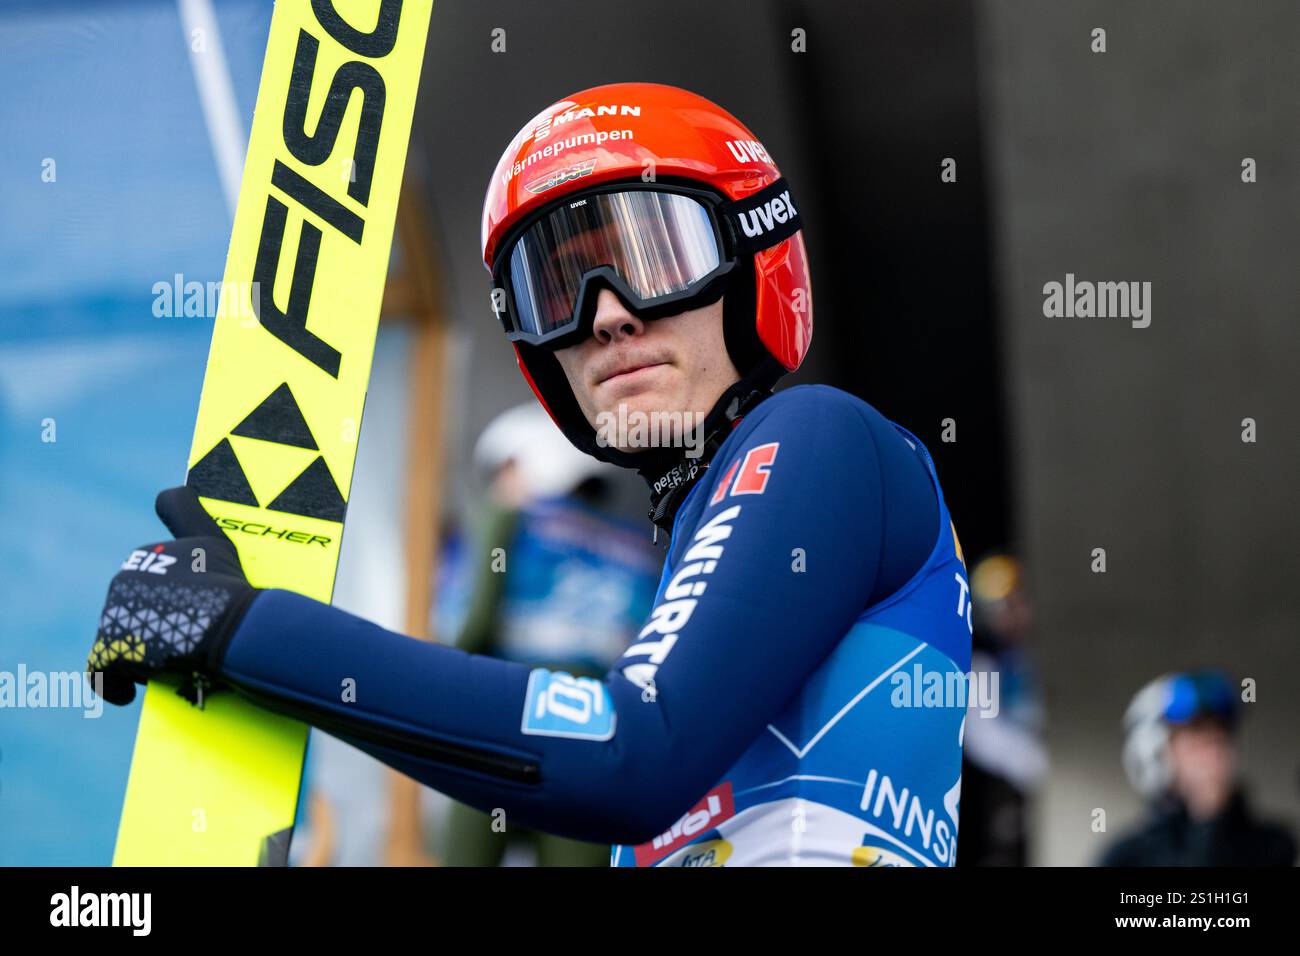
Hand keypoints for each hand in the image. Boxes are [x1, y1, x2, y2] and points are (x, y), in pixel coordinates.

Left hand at [87, 486, 257, 705]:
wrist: (233, 625)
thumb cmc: (228, 583)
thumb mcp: (212, 536)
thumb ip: (187, 508)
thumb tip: (173, 487)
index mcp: (143, 558)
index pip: (144, 584)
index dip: (161, 599)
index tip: (180, 611)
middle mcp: (121, 584)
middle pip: (133, 614)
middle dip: (152, 627)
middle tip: (186, 641)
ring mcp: (115, 618)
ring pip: (123, 641)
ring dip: (141, 653)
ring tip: (173, 663)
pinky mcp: (114, 652)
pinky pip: (102, 672)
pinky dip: (113, 683)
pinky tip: (128, 693)